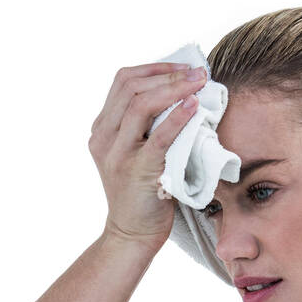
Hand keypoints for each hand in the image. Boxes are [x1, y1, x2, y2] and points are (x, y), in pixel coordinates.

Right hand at [88, 60, 206, 247]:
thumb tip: (181, 96)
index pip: (123, 82)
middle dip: (167, 73)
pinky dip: (177, 117)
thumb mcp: (136, 154)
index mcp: (101, 129)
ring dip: (174, 88)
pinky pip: (158, 136)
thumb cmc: (143, 195)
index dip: (154, 68)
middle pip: (131, 87)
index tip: (182, 66)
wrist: (132, 235)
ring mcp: (117, 154)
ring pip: (140, 104)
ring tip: (199, 82)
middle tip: (197, 71)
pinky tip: (194, 106)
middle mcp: (103, 137)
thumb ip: (146, 128)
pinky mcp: (137, 171)